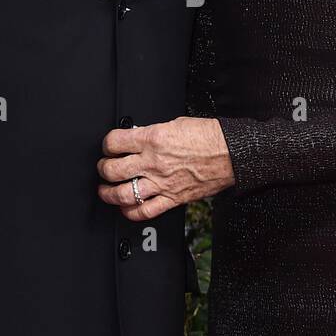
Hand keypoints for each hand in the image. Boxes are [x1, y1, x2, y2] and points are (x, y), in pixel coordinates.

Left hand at [98, 116, 235, 219]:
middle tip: (104, 167)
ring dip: (109, 193)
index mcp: (153, 139)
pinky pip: (145, 211)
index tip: (108, 146)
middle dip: (103, 169)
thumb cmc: (209, 137)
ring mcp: (162, 183)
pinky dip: (131, 212)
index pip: (114, 142)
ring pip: (123, 194)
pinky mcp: (172, 199)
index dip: (107, 144)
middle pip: (113, 170)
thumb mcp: (175, 123)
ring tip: (106, 190)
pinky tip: (126, 208)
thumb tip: (139, 137)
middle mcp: (154, 162)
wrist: (231, 153)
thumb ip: (153, 133)